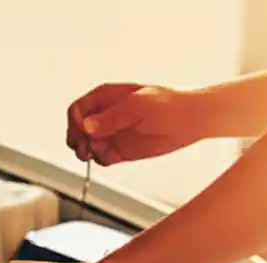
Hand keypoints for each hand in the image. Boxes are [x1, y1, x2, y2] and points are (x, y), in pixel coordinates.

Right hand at [67, 83, 202, 165]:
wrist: (191, 121)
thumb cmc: (169, 105)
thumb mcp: (138, 106)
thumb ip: (111, 117)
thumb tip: (87, 126)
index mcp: (106, 97)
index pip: (77, 110)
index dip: (75, 123)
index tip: (83, 133)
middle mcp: (105, 115)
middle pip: (76, 128)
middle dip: (76, 139)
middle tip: (85, 149)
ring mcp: (112, 133)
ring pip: (86, 145)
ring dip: (85, 152)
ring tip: (93, 154)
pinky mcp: (120, 150)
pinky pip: (101, 157)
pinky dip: (100, 160)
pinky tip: (108, 158)